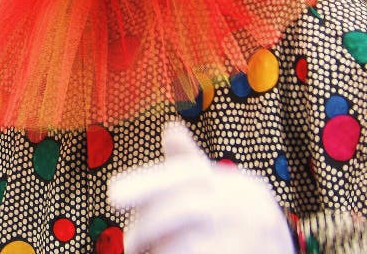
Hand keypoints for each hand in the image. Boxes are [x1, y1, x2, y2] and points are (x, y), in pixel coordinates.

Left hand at [108, 122, 292, 253]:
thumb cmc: (240, 229)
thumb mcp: (219, 194)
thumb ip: (189, 168)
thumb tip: (170, 128)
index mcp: (241, 186)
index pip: (188, 173)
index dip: (147, 182)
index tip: (111, 196)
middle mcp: (253, 209)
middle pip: (186, 208)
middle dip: (149, 225)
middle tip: (128, 243)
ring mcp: (258, 241)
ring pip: (189, 244)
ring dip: (162, 251)